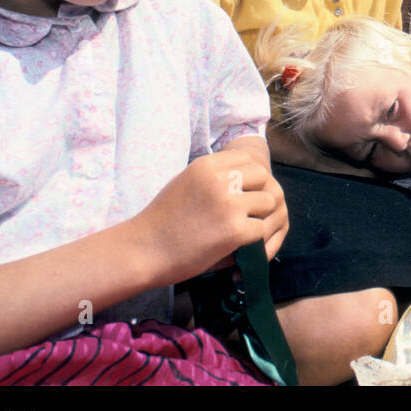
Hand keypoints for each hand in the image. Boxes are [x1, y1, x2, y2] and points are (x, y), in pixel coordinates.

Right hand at [133, 149, 282, 285]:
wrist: (143, 251)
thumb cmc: (162, 220)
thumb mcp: (186, 182)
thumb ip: (214, 176)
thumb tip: (244, 175)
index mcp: (207, 165)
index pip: (248, 159)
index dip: (250, 177)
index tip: (244, 193)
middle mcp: (220, 180)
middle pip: (263, 177)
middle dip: (259, 194)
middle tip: (248, 213)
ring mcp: (228, 204)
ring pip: (268, 202)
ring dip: (259, 217)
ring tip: (243, 229)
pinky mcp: (234, 230)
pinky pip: (261, 229)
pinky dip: (254, 240)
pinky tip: (238, 245)